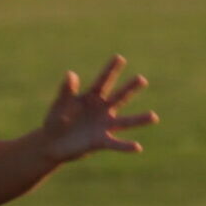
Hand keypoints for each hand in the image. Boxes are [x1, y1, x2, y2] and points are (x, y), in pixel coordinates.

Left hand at [38, 55, 157, 160]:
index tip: (119, 58)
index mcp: (91, 97)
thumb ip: (66, 90)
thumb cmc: (55, 120)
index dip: (110, 70)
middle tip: (141, 79)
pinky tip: (137, 147)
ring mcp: (104, 125)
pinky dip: (126, 146)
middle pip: (119, 97)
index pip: (103, 81)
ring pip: (126, 121)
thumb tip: (71, 74)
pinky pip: (116, 144)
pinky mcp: (101, 141)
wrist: (52, 144)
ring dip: (139, 119)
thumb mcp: (59, 104)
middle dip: (130, 88)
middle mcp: (103, 109)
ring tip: (154, 116)